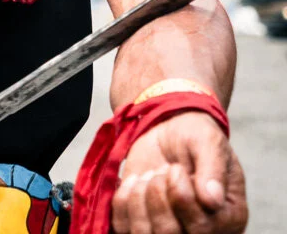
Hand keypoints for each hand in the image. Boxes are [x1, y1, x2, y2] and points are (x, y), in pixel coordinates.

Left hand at [111, 113, 247, 232]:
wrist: (169, 128)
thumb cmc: (195, 136)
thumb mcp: (208, 142)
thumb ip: (212, 169)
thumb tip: (213, 200)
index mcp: (228, 218)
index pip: (201, 229)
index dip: (181, 197)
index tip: (176, 168)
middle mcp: (202, 232)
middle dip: (158, 196)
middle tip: (162, 169)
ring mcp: (170, 230)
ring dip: (139, 199)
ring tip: (149, 176)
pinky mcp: (143, 224)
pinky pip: (123, 228)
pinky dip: (123, 202)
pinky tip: (134, 181)